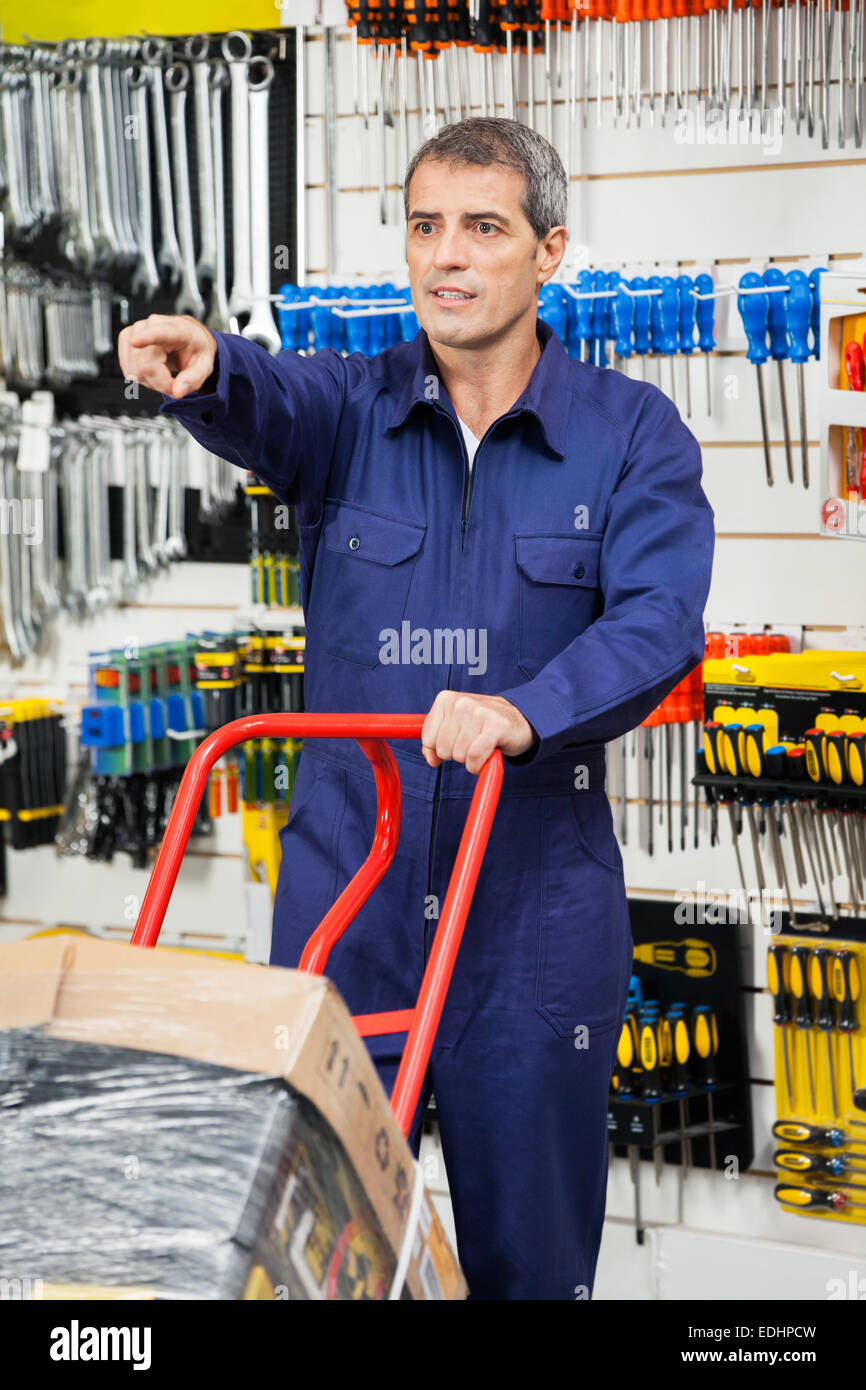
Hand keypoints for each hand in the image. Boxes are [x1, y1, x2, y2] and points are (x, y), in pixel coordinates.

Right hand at [117, 314, 216, 398]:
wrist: (188, 338)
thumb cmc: (195, 349)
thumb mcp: (204, 366)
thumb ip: (193, 379)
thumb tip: (178, 391)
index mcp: (177, 330)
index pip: (160, 333)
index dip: (146, 338)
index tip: (135, 342)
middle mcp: (153, 325)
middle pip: (145, 366)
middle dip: (159, 383)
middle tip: (173, 382)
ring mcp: (137, 330)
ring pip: (134, 370)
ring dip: (149, 381)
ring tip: (163, 372)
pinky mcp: (126, 338)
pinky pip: (128, 368)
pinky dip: (140, 376)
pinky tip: (152, 369)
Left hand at [421, 691, 537, 773]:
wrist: (520, 718)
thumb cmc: (483, 724)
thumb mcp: (454, 726)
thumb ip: (435, 741)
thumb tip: (431, 759)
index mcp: (445, 699)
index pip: (428, 738)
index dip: (438, 749)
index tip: (454, 744)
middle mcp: (460, 703)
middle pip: (443, 749)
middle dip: (456, 754)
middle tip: (472, 743)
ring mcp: (479, 713)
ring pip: (459, 755)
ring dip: (470, 760)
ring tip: (482, 746)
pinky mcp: (495, 726)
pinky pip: (475, 757)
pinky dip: (478, 765)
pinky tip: (486, 757)